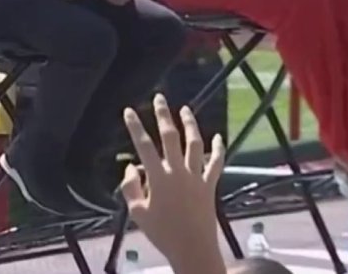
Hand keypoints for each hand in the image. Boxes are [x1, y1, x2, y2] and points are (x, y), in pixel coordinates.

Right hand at [121, 94, 227, 273]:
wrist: (193, 249)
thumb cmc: (162, 233)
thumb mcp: (137, 212)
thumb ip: (131, 188)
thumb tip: (130, 169)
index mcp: (158, 178)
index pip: (144, 146)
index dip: (135, 127)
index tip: (129, 111)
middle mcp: (178, 172)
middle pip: (170, 137)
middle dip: (163, 115)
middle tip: (159, 98)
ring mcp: (196, 177)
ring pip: (195, 144)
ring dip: (190, 124)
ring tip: (185, 109)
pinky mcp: (209, 185)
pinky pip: (216, 163)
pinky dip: (218, 148)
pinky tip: (218, 136)